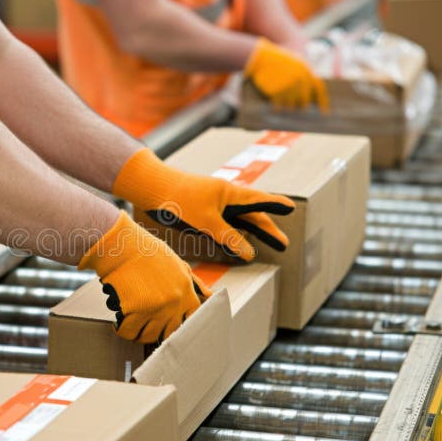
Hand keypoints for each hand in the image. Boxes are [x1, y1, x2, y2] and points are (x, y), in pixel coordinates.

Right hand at [79, 212, 210, 342]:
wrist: (122, 245)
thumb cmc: (147, 252)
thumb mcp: (178, 264)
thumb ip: (194, 282)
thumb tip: (209, 295)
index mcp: (185, 291)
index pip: (191, 320)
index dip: (180, 324)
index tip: (170, 324)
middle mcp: (173, 302)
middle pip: (170, 332)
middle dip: (158, 329)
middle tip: (146, 320)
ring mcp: (155, 308)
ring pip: (149, 336)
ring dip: (139, 332)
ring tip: (132, 320)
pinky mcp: (135, 310)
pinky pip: (129, 332)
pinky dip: (123, 330)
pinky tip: (120, 321)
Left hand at [113, 149, 295, 262]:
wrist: (150, 188)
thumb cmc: (179, 200)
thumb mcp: (207, 221)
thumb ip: (229, 237)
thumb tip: (249, 252)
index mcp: (230, 194)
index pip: (259, 201)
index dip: (275, 206)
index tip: (291, 208)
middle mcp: (224, 198)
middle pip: (251, 214)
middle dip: (267, 228)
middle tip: (283, 242)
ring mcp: (212, 204)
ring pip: (237, 220)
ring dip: (251, 232)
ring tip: (266, 242)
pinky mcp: (200, 211)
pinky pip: (223, 223)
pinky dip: (233, 233)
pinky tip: (235, 242)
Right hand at [245, 38, 328, 111]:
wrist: (260, 58)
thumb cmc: (276, 61)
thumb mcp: (294, 63)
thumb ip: (303, 76)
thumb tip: (309, 96)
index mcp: (306, 70)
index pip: (319, 89)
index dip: (323, 101)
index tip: (325, 111)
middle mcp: (299, 79)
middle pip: (304, 101)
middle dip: (300, 106)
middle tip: (295, 108)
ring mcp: (288, 86)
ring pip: (291, 105)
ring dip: (286, 106)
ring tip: (281, 101)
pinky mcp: (277, 91)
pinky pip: (279, 105)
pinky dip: (277, 106)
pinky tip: (273, 103)